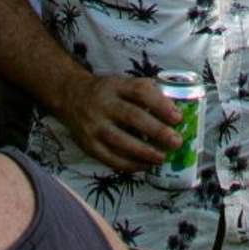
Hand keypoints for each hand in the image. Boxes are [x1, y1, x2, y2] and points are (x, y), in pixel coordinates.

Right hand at [60, 73, 181, 172]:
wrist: (71, 97)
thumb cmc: (107, 92)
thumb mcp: (122, 83)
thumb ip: (145, 92)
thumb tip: (174, 111)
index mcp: (115, 86)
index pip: (140, 91)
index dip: (160, 104)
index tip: (178, 117)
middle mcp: (103, 104)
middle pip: (132, 117)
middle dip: (157, 131)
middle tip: (176, 141)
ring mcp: (94, 126)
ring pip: (120, 141)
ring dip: (144, 152)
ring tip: (162, 157)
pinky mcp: (89, 145)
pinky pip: (110, 158)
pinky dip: (130, 164)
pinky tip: (145, 166)